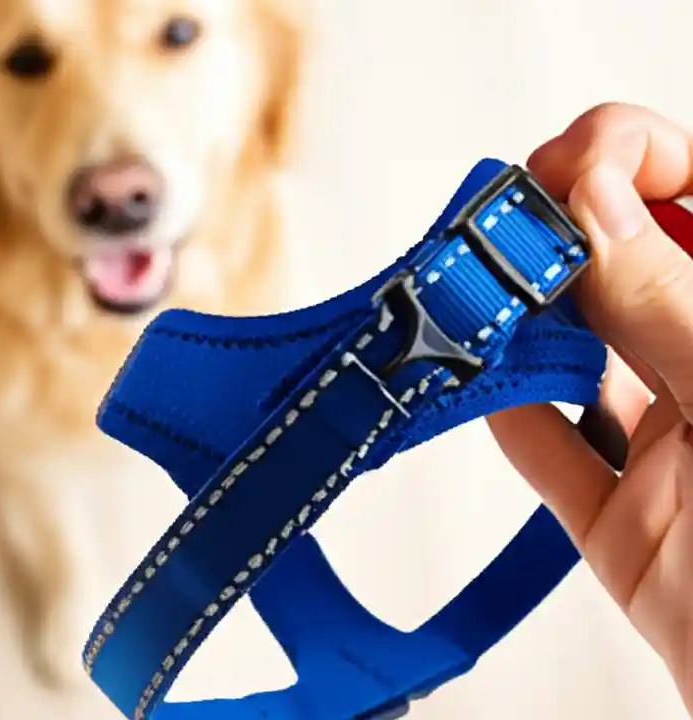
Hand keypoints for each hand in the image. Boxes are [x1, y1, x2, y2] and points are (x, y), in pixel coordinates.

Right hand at [489, 103, 692, 712]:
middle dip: (550, 241)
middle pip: (629, 271)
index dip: (636, 161)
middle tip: (489, 236)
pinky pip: (556, 457)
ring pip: (583, 360)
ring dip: (515, 327)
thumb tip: (591, 202)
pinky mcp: (629, 529)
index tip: (567, 172)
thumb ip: (672, 306)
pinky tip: (469, 385)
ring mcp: (686, 456)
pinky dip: (504, 420)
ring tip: (465, 303)